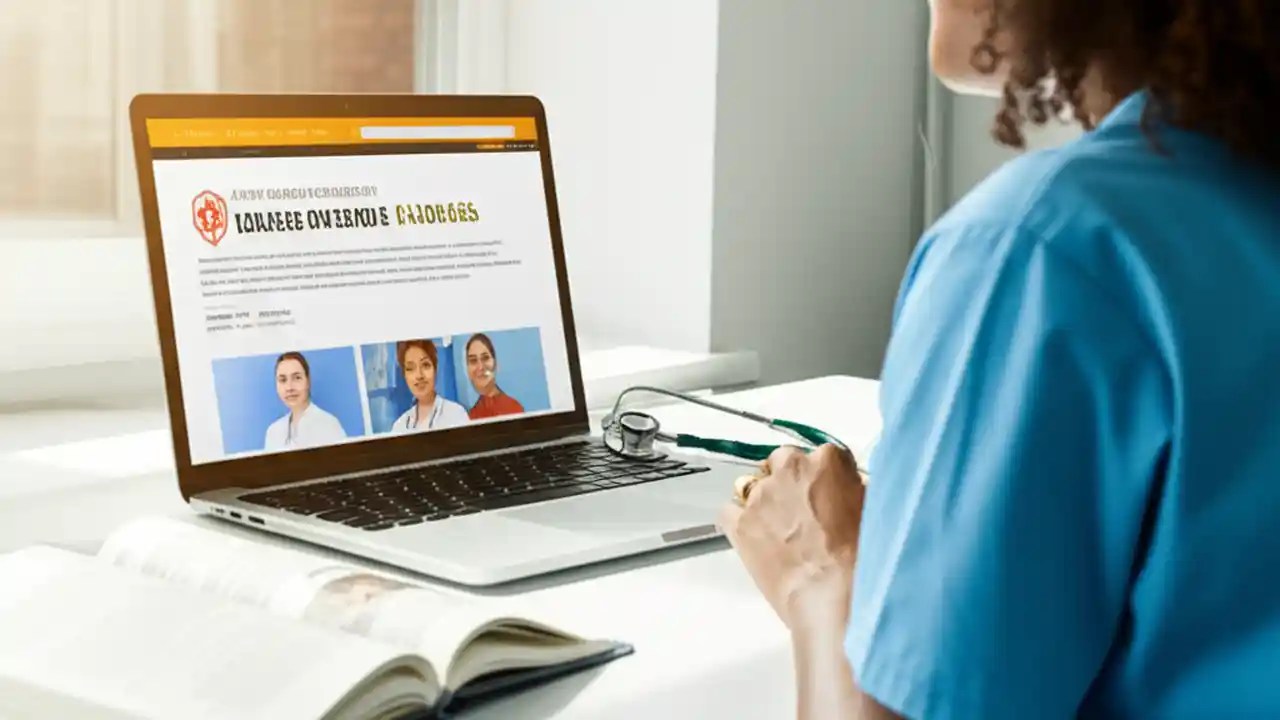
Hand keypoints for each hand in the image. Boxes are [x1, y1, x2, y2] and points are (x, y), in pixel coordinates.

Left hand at [718, 444, 865, 634]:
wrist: (837, 596)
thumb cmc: (864, 559)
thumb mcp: (875, 511)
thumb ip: (855, 490)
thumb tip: (848, 492)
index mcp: (828, 460)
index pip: (824, 457)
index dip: (826, 480)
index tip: (829, 497)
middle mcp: (791, 468)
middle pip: (784, 462)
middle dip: (791, 482)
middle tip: (804, 513)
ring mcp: (761, 494)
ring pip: (754, 485)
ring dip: (765, 501)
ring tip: (781, 532)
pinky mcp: (739, 522)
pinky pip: (729, 512)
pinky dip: (739, 522)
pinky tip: (757, 541)